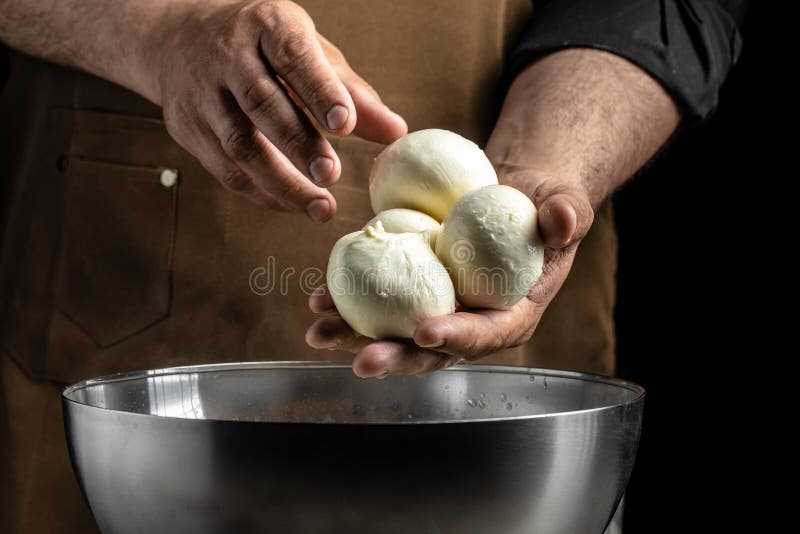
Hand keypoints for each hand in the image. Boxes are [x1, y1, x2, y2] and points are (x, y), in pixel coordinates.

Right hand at [146, 0, 406, 218]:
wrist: (177, 40)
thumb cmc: (263, 48)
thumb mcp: (309, 53)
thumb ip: (352, 94)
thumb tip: (396, 133)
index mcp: (266, 26)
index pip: (293, 56)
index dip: (320, 91)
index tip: (345, 124)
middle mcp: (228, 56)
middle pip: (261, 103)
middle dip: (298, 143)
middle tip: (332, 175)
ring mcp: (202, 93)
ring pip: (239, 143)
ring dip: (282, 182)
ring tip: (321, 207)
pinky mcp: (188, 128)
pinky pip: (225, 168)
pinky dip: (261, 192)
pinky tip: (293, 204)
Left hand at [304, 172, 593, 376]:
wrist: (512, 197)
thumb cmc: (543, 205)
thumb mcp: (564, 206)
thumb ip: (567, 216)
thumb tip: (562, 223)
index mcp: (512, 314)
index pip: (488, 335)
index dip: (459, 338)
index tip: (428, 332)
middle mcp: (471, 322)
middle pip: (433, 349)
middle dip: (398, 358)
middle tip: (363, 361)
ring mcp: (439, 309)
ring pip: (396, 332)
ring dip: (357, 336)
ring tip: (320, 331)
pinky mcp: (413, 291)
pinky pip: (378, 301)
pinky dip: (347, 302)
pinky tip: (316, 299)